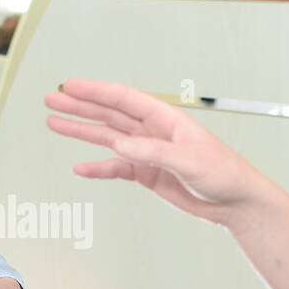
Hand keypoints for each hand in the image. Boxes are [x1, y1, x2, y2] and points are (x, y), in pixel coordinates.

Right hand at [44, 78, 267, 227]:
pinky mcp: (148, 174)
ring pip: (108, 137)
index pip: (123, 99)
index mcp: (165, 118)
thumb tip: (120, 145)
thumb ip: (154, 151)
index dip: (95, 91)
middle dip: (80, 106)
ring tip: (55, 122)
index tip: (70, 86)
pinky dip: (98, 168)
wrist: (236, 202)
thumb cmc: (225, 174)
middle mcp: (153, 131)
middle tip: (52, 98)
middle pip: (110, 113)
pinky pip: (116, 168)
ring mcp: (148, 152)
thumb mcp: (190, 160)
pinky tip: (80, 167)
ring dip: (82, 130)